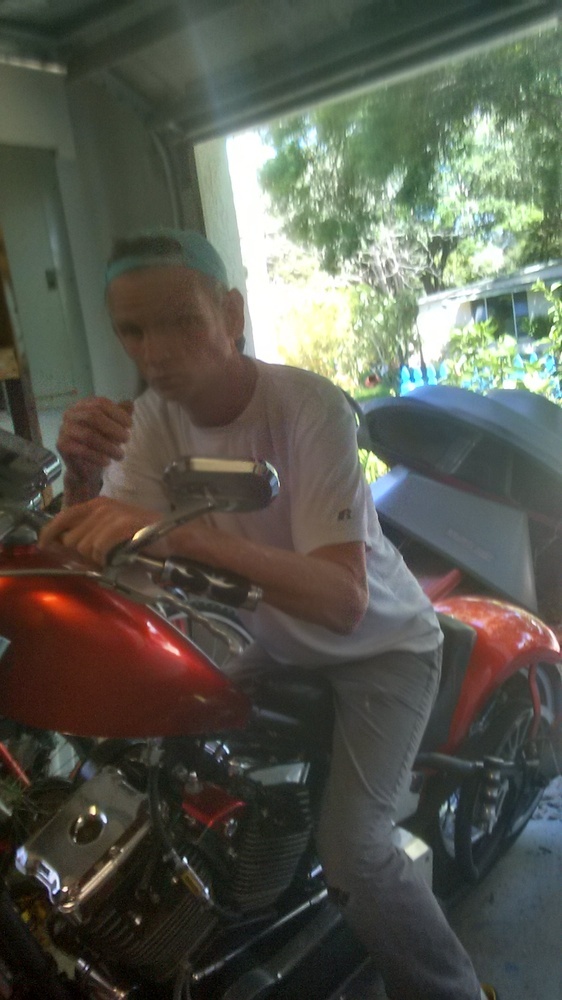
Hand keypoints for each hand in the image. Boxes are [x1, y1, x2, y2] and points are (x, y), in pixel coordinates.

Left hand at [39, 496, 158, 565]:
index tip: (43, 545)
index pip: (63, 516)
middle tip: (100, 556)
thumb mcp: (110, 527)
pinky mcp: (120, 527)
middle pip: (72, 539)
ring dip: (97, 558)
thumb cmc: (140, 534)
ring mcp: (111, 516)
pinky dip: (107, 558)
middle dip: (82, 553)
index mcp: (97, 504)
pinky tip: (118, 556)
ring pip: (85, 547)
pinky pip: (99, 550)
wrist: (171, 535)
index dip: (49, 532)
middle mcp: (101, 507)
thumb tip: (60, 544)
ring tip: (113, 555)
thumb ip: (87, 532)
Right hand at [58, 398, 133, 500]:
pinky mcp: (62, 445)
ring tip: (120, 455)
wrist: (85, 467)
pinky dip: (97, 457)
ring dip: (108, 446)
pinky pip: (82, 450)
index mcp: (83, 405)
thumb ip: (121, 414)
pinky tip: (108, 462)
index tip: (130, 425)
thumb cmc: (101, 442)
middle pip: (93, 416)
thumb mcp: (114, 427)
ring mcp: (64, 429)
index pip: (100, 403)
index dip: (117, 413)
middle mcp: (70, 414)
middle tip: (127, 439)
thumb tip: (130, 403)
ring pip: (89, 435)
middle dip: (113, 428)